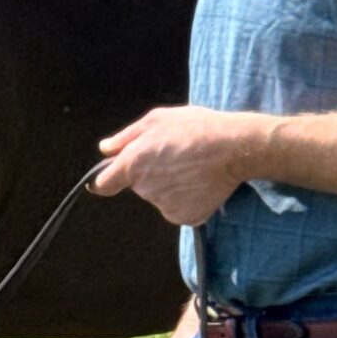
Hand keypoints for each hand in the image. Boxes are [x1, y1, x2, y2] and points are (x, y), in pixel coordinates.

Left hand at [92, 106, 251, 225]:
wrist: (232, 148)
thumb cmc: (194, 128)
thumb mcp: (156, 120)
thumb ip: (126, 137)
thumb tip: (105, 149)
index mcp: (132, 165)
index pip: (104, 184)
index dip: (106, 180)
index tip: (110, 178)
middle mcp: (145, 190)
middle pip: (140, 186)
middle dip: (151, 173)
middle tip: (176, 156)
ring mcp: (165, 206)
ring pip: (161, 197)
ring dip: (171, 186)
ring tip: (192, 167)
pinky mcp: (185, 217)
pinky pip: (180, 208)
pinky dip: (188, 199)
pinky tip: (200, 183)